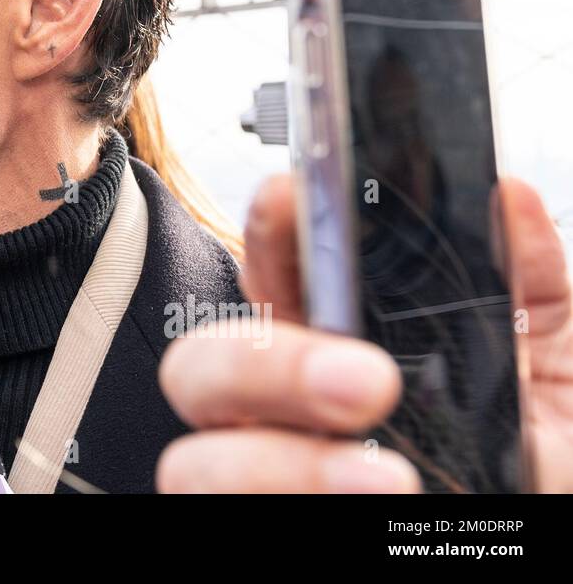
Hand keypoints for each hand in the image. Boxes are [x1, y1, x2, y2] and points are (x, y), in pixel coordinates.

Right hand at [155, 175, 572, 491]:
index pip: (267, 273)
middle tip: (368, 383)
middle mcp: (277, 410)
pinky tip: (372, 510)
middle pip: (198, 363)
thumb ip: (529, 290)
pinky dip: (288, 506)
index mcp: (329, 346)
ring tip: (388, 478)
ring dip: (283, 465)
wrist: (534, 534)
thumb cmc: (530, 470)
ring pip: (197, 460)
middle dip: (264, 363)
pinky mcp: (267, 524)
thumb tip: (512, 201)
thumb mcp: (550, 376)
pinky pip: (230, 519)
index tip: (289, 199)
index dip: (264, 232)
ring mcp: (263, 475)